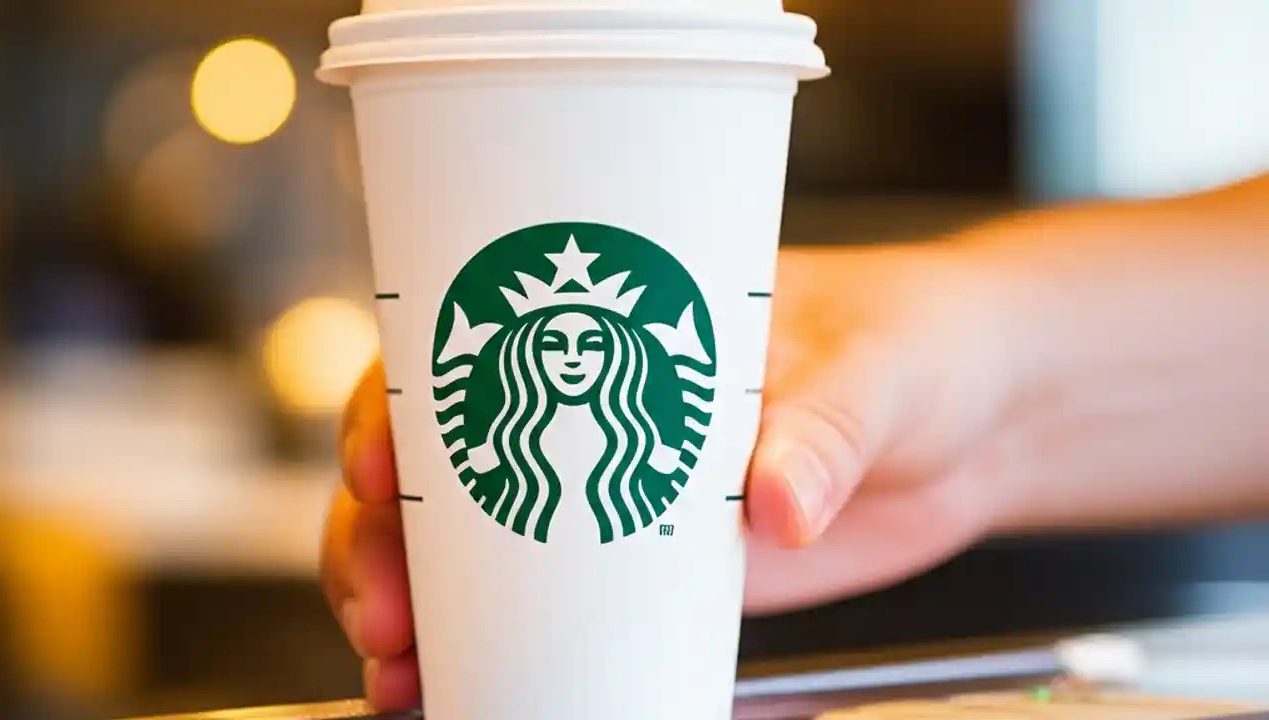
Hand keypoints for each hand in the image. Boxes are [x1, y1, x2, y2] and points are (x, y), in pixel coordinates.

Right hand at [321, 240, 1024, 707]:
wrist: (979, 419)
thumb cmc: (918, 342)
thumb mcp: (873, 367)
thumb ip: (822, 429)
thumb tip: (773, 502)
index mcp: (621, 324)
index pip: (472, 350)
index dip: (401, 406)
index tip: (379, 470)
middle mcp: (596, 406)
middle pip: (445, 466)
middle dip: (387, 538)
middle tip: (385, 608)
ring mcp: (621, 493)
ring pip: (483, 547)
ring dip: (427, 608)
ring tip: (405, 668)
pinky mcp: (665, 568)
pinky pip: (567, 608)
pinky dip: (514, 649)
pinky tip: (472, 687)